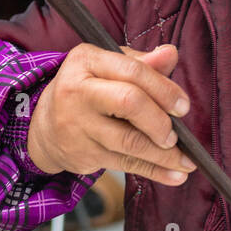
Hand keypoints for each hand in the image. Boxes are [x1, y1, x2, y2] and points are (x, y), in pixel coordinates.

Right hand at [27, 43, 197, 186]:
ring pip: (129, 141)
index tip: (183, 106)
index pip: (133, 71)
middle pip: (129, 103)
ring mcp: (79, 125)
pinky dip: (154, 172)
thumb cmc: (88, 88)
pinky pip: (125, 164)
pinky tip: (175, 175)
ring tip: (186, 160)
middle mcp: (79, 91)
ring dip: (164, 154)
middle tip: (177, 134)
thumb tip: (171, 54)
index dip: (163, 89)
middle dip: (160, 120)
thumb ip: (142, 62)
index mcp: (87, 61)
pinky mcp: (83, 154)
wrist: (44, 126)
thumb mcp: (108, 66)